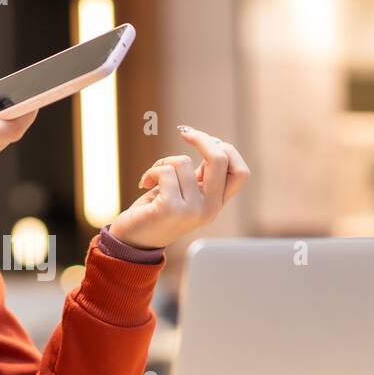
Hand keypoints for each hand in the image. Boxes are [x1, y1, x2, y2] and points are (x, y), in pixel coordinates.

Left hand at [107, 126, 249, 249]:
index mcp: (216, 204)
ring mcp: (192, 210)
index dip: (227, 150)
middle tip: (185, 133)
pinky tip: (145, 183)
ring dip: (163, 162)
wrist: (132, 241)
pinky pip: (165, 171)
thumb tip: (211, 142)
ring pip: (183, 161)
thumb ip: (200, 176)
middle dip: (202, 139)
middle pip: (220, 160)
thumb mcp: (184, 191)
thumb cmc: (156, 211)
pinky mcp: (171, 208)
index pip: (241, 173)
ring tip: (153, 177)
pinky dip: (151, 171)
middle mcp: (210, 209)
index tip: (204, 140)